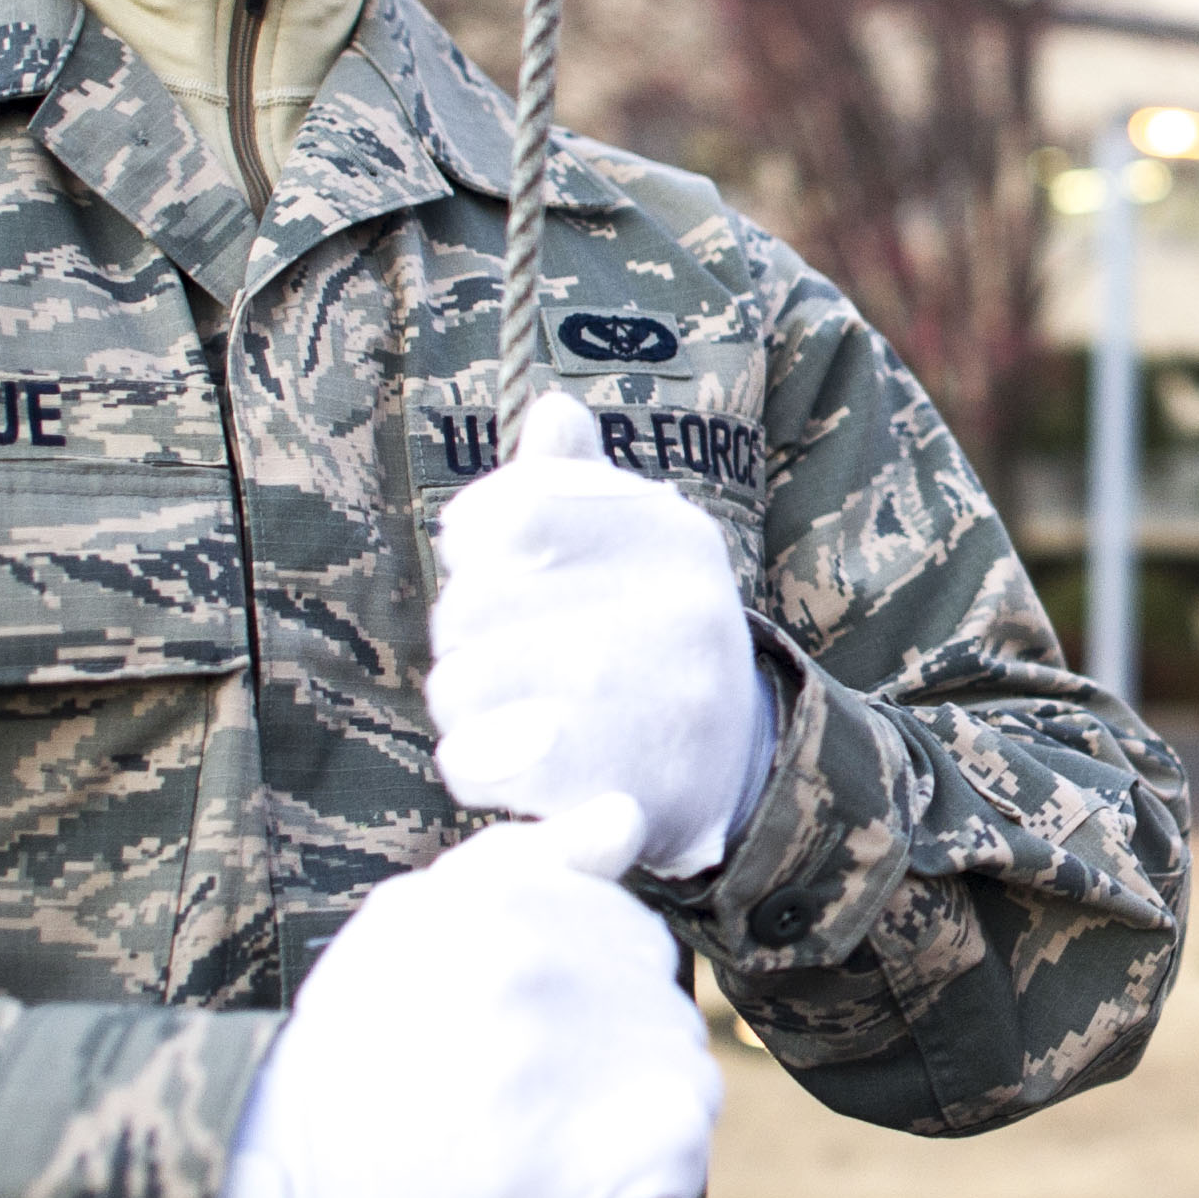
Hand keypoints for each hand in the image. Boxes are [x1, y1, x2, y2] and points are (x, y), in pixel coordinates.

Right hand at [211, 795, 721, 1197]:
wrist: (288, 1185)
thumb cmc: (354, 1049)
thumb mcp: (414, 920)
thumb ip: (525, 858)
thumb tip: (624, 815)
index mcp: (502, 903)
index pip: (626, 933)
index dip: (587, 994)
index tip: (524, 1038)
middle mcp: (543, 966)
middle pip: (657, 1002)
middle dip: (609, 1051)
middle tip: (522, 1099)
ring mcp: (580, 1059)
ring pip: (678, 1071)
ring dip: (627, 1113)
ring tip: (538, 1143)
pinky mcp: (615, 1147)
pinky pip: (683, 1151)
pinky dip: (644, 1180)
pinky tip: (574, 1189)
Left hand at [428, 391, 778, 878]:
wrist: (737, 764)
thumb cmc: (654, 637)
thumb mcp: (637, 545)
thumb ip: (576, 481)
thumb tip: (553, 410)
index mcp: (669, 533)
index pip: (515, 512)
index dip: (474, 541)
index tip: (486, 562)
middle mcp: (675, 607)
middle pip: (467, 604)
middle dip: (463, 636)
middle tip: (503, 654)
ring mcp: (657, 702)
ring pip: (461, 685)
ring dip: (462, 704)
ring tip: (506, 709)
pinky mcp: (625, 787)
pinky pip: (480, 761)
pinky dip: (474, 764)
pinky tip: (506, 760)